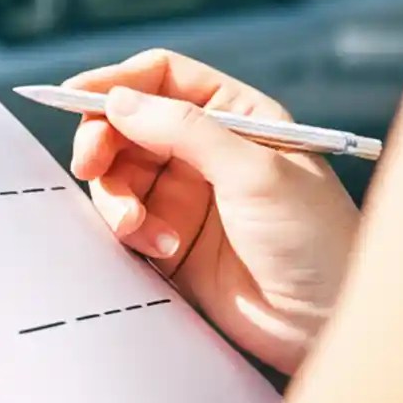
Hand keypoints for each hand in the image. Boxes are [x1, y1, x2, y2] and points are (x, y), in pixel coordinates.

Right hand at [65, 50, 360, 373]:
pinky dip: (129, 231)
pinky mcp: (170, 241)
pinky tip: (162, 250)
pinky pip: (125, 221)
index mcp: (235, 116)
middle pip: (128, 124)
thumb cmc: (317, 241)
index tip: (73, 96)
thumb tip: (120, 100)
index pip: (162, 78)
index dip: (115, 82)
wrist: (328, 324)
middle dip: (104, 142)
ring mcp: (186, 196)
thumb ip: (184, 130)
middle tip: (90, 165)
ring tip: (138, 227)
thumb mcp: (254, 172)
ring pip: (119, 175)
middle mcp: (206, 150)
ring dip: (116, 197)